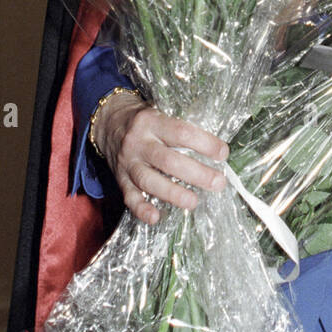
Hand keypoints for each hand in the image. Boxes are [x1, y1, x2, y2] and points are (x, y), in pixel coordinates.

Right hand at [94, 91, 228, 224]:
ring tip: (193, 202)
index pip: (181, 132)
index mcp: (152, 122)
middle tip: (219, 183)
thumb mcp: (161, 113)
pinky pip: (129, 197)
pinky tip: (156, 217)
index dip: (204, 143)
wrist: (108, 122)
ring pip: (149, 180)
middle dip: (196, 173)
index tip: (223, 153)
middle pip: (168, 160)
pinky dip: (142, 209)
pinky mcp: (120, 179)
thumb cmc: (146, 120)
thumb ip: (181, 129)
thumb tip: (216, 149)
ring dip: (173, 194)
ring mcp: (128, 163)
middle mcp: (139, 142)